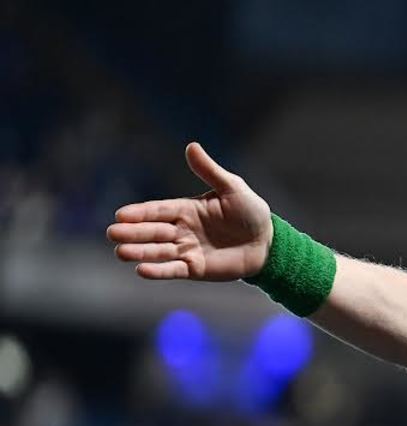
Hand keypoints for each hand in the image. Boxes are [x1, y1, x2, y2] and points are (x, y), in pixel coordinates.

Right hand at [107, 142, 272, 280]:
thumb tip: (191, 146)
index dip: (140, 213)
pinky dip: (159, 270)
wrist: (267, 242)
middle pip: (153, 231)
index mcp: (186, 209)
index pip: (158, 210)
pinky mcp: (196, 269)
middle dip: (132, 233)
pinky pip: (174, 270)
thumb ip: (209, 171)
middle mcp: (182, 230)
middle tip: (112, 233)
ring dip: (140, 252)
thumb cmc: (251, 212)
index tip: (120, 214)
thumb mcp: (232, 187)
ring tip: (121, 253)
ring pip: (159, 251)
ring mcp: (188, 250)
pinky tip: (142, 270)